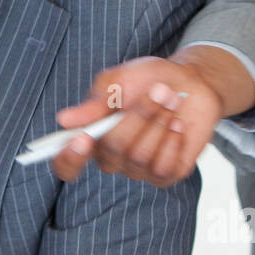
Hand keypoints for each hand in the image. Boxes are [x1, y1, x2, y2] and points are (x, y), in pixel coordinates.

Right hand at [50, 56, 223, 186]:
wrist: (189, 81)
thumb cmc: (148, 79)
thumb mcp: (119, 80)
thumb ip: (96, 101)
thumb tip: (65, 120)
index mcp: (90, 136)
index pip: (66, 165)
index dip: (69, 159)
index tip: (83, 138)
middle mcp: (111, 158)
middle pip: (112, 151)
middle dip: (138, 117)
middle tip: (158, 91)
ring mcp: (137, 169)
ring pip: (140, 158)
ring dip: (159, 124)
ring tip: (172, 100)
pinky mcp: (164, 175)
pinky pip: (163, 168)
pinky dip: (173, 141)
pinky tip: (178, 124)